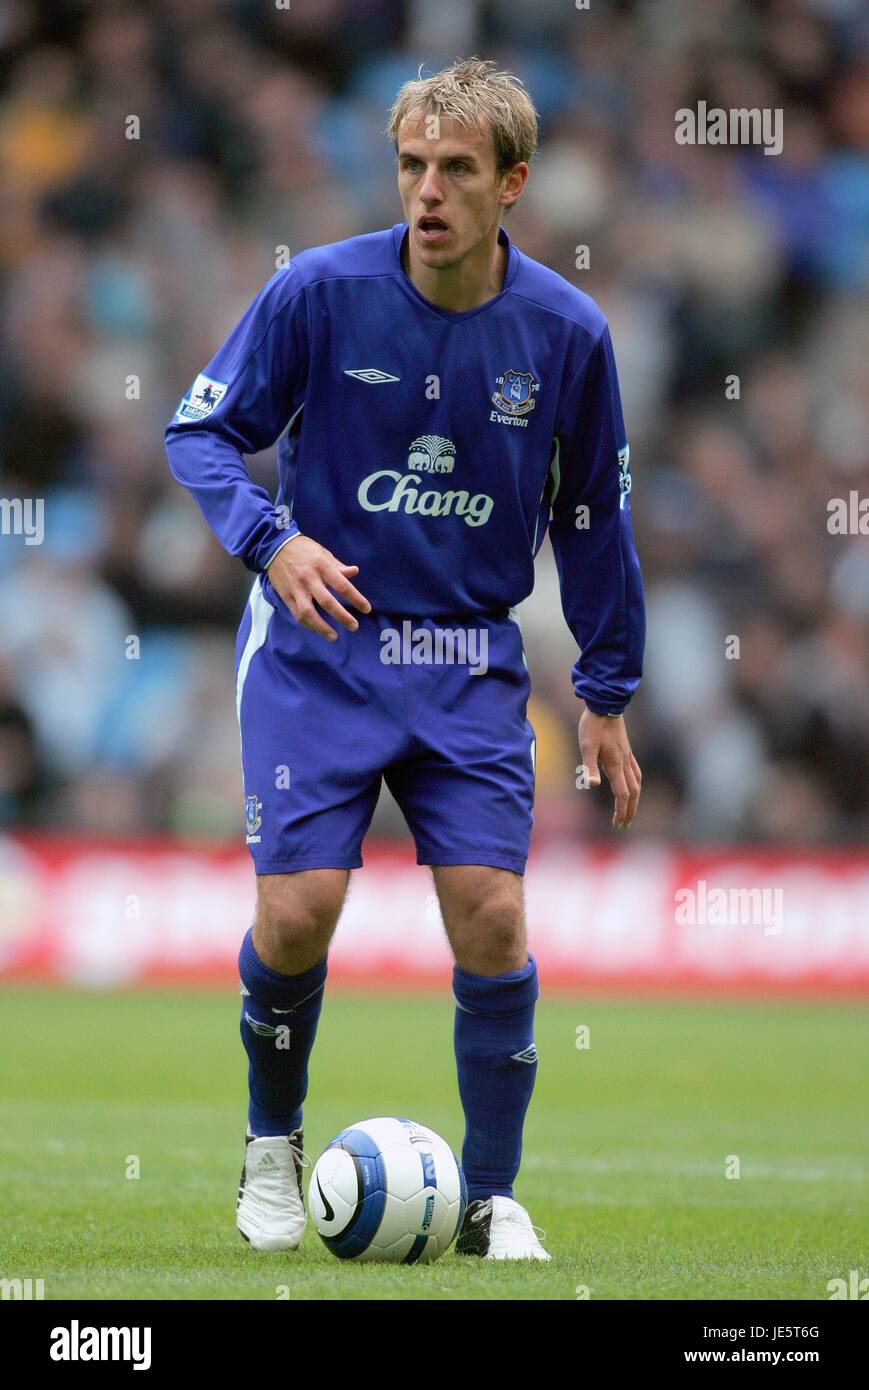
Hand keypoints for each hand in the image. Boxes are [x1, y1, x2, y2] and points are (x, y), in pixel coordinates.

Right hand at [266, 535, 370, 639]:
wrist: (274, 547)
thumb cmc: (303, 550)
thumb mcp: (323, 553)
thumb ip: (338, 566)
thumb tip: (355, 572)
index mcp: (322, 566)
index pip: (342, 585)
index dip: (356, 599)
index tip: (366, 609)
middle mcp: (309, 578)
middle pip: (327, 602)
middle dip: (342, 617)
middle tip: (354, 626)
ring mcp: (296, 588)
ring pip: (309, 613)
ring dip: (322, 627)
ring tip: (334, 636)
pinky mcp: (285, 596)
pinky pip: (297, 614)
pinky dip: (308, 624)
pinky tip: (318, 630)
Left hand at [577, 708, 641, 829]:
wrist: (605, 705)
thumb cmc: (593, 726)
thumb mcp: (586, 746)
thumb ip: (590, 766)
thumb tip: (593, 785)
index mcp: (615, 764)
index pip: (623, 794)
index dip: (621, 810)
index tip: (617, 823)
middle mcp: (624, 762)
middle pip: (633, 792)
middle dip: (629, 810)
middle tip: (623, 824)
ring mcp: (627, 756)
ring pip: (637, 783)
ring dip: (634, 799)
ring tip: (629, 810)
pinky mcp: (626, 750)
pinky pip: (635, 772)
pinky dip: (635, 784)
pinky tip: (631, 785)